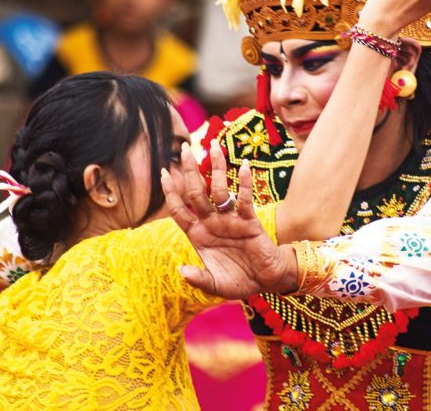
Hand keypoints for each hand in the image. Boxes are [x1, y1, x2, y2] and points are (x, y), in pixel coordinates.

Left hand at [161, 140, 297, 298]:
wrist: (266, 281)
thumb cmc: (239, 281)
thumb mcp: (215, 285)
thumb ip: (199, 279)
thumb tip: (181, 272)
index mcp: (198, 235)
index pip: (179, 209)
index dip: (171, 192)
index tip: (163, 172)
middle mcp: (211, 222)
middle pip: (196, 192)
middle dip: (189, 171)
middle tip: (184, 148)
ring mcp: (229, 219)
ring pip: (220, 190)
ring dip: (217, 169)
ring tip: (214, 146)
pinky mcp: (249, 221)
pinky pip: (245, 200)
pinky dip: (244, 184)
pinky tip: (242, 166)